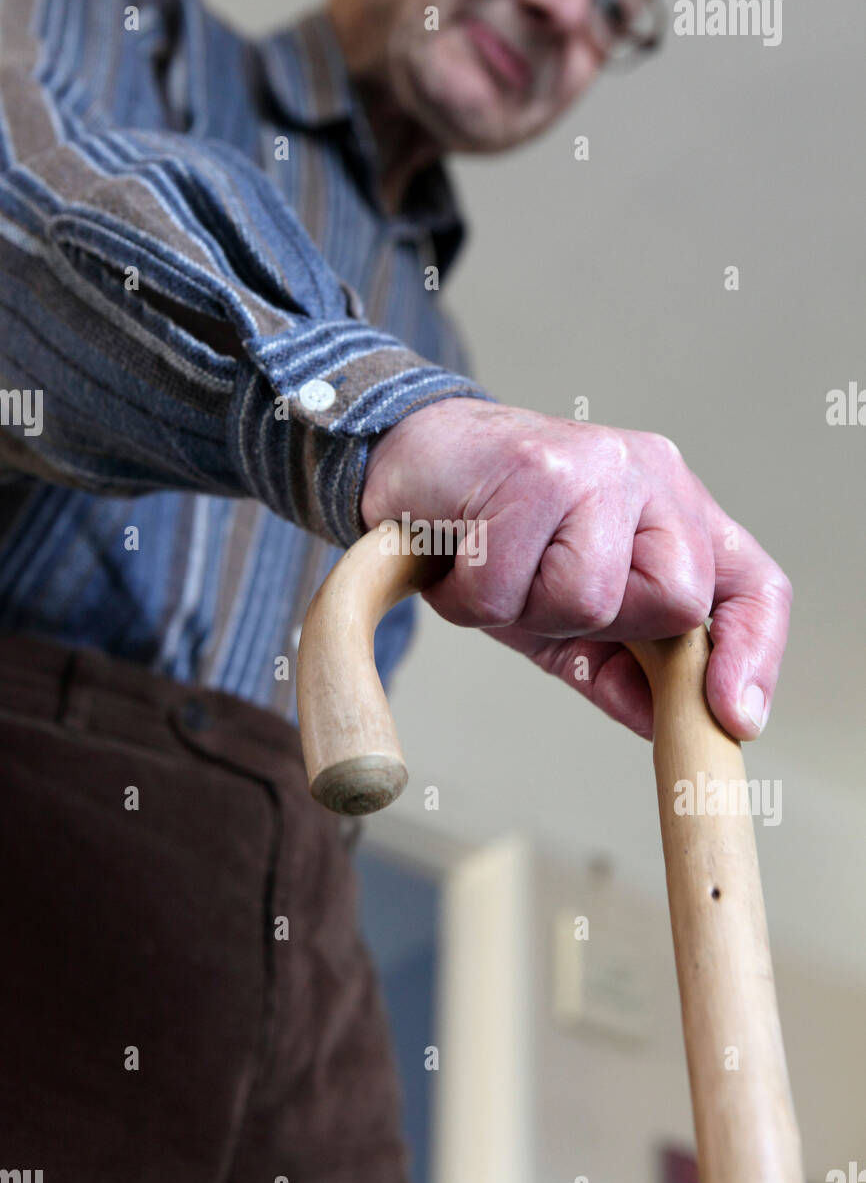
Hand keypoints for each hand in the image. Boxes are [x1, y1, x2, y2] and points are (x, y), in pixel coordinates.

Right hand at [360, 399, 791, 741]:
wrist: (410, 461)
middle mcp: (653, 475)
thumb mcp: (564, 615)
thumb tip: (664, 721)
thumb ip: (618, 667)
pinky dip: (470, 597)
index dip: (756, 654)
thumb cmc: (491, 534)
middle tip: (537, 593)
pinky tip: (460, 552)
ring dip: (522, 609)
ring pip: (589, 599)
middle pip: (674, 601)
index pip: (754, 586)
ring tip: (491, 568)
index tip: (734, 717)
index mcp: (676, 513)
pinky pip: (508, 588)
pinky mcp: (537, 468)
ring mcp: (599, 465)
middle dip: (597, 628)